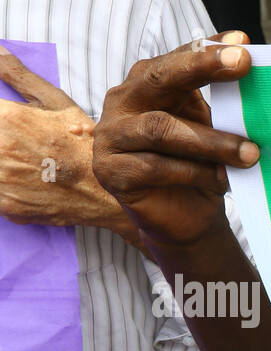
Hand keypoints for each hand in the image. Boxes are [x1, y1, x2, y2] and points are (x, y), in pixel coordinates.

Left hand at [0, 44, 136, 239]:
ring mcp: (1, 179)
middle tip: (26, 146)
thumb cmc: (86, 146)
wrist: (110, 193)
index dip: (1, 116)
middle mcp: (0, 148)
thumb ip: (20, 76)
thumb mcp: (59, 104)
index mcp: (8, 118)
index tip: (9, 123)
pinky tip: (25, 181)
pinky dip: (6, 185)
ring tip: (29, 162)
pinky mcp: (6, 205)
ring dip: (3, 161)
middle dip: (4, 140)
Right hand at [92, 31, 259, 250]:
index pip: (176, 59)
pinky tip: (220, 180)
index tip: (243, 44)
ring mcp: (112, 136)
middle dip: (201, 67)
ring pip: (162, 129)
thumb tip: (257, 80)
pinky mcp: (111, 172)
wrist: (188, 220)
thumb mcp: (214, 131)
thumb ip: (224, 106)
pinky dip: (193, 173)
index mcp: (148, 84)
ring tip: (250, 153)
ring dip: (211, 141)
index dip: (207, 50)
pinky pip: (155, 167)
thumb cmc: (202, 167)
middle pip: (158, 78)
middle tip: (242, 64)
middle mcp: (123, 102)